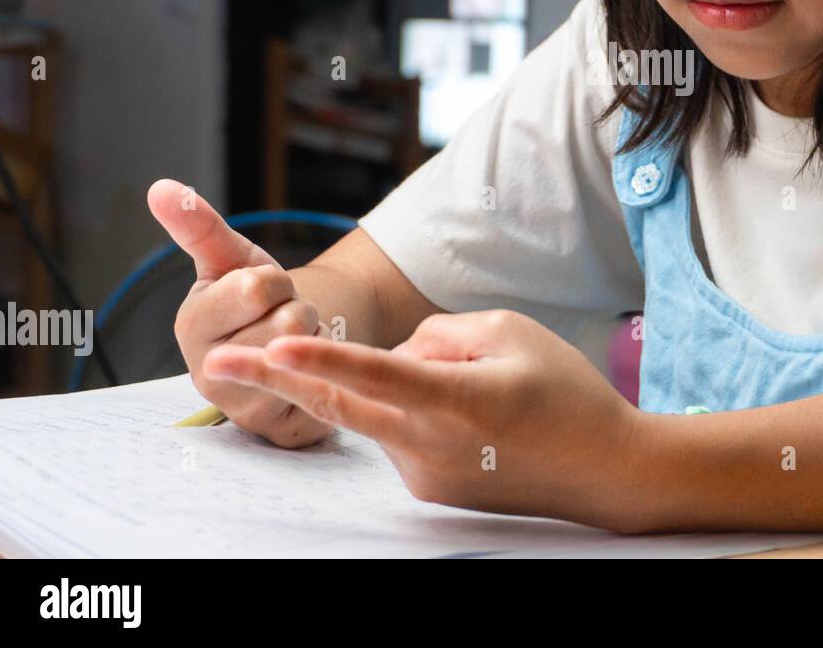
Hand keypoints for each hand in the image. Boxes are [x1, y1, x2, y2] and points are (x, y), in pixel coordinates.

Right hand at [147, 178, 334, 447]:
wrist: (286, 344)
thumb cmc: (252, 300)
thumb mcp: (231, 257)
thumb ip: (199, 225)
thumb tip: (160, 188)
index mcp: (190, 326)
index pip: (255, 287)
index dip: (274, 280)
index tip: (263, 291)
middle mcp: (210, 377)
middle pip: (289, 321)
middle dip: (296, 309)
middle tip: (280, 319)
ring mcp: (246, 410)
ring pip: (309, 354)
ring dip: (314, 339)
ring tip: (293, 343)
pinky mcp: (285, 432)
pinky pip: (327, 388)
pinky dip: (330, 371)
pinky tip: (311, 373)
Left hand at [200, 309, 644, 531]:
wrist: (605, 470)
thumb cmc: (566, 392)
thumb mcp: (511, 331)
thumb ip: (439, 333)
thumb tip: (393, 354)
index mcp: (458, 402)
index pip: (378, 374)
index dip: (324, 358)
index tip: (275, 346)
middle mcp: (432, 447)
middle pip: (342, 405)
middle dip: (274, 381)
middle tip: (216, 363)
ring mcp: (425, 476)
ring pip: (384, 408)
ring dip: (398, 384)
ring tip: (486, 383)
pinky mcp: (429, 490)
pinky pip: (403, 431)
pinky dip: (419, 409)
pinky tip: (478, 416)